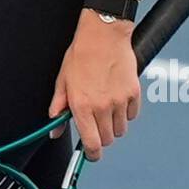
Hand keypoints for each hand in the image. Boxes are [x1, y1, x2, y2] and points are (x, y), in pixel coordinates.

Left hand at [49, 9, 140, 160]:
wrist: (104, 34)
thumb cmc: (81, 54)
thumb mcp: (63, 81)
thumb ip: (59, 108)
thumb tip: (54, 129)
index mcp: (82, 105)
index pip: (92, 144)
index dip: (92, 154)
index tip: (91, 154)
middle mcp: (102, 106)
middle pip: (108, 139)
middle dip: (101, 136)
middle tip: (96, 124)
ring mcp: (120, 100)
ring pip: (121, 129)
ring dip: (114, 124)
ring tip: (106, 107)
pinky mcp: (133, 93)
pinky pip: (132, 115)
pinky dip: (126, 112)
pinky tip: (117, 98)